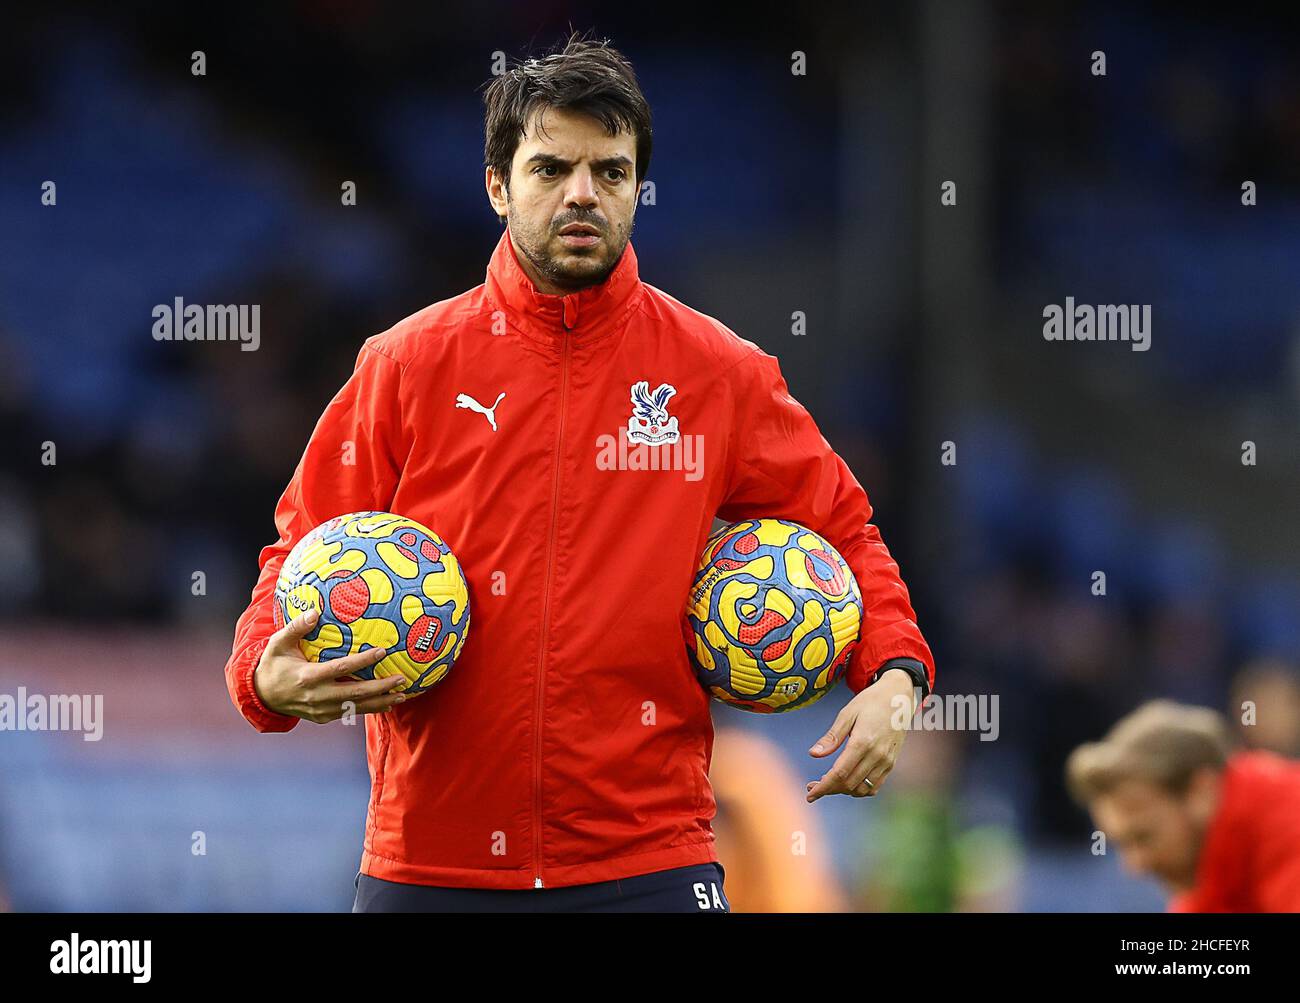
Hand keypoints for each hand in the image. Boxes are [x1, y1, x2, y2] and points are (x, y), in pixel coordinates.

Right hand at [253, 608, 406, 723]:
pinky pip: (350, 713)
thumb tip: (315, 611)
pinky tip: (386, 703)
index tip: (382, 651)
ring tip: (403, 695)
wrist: (262, 696)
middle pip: (355, 693)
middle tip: (401, 678)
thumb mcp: (278, 644)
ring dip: (381, 702)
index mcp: (308, 677)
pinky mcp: (324, 717)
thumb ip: (296, 628)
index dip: (363, 661)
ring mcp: (321, 710)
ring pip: (356, 707)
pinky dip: (369, 708)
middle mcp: (317, 696)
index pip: (341, 668)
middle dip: (380, 687)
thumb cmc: (273, 665)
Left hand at [805, 668, 917, 800]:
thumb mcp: (847, 714)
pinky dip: (859, 790)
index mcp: (863, 742)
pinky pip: (875, 786)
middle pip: (849, 784)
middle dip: (828, 789)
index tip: (809, 795)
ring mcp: (886, 761)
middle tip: (812, 786)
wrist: (898, 697)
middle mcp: (877, 755)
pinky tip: (848, 783)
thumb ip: (832, 737)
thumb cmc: (870, 702)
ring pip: (862, 789)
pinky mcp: (891, 764)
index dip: (823, 787)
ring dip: (843, 791)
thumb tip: (813, 754)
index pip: (839, 773)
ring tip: (828, 784)